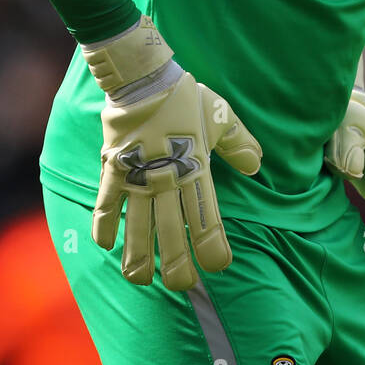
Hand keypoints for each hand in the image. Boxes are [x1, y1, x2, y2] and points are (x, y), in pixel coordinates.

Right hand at [82, 16, 261, 289]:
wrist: (143, 78)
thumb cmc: (185, 97)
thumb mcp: (221, 117)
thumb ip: (240, 144)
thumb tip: (258, 166)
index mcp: (196, 171)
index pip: (208, 220)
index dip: (213, 248)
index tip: (218, 265)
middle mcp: (167, 181)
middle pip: (173, 234)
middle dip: (177, 265)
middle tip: (182, 286)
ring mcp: (138, 178)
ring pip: (138, 228)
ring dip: (139, 257)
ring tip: (141, 280)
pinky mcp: (113, 171)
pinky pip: (108, 205)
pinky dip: (106, 227)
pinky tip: (106, 247)